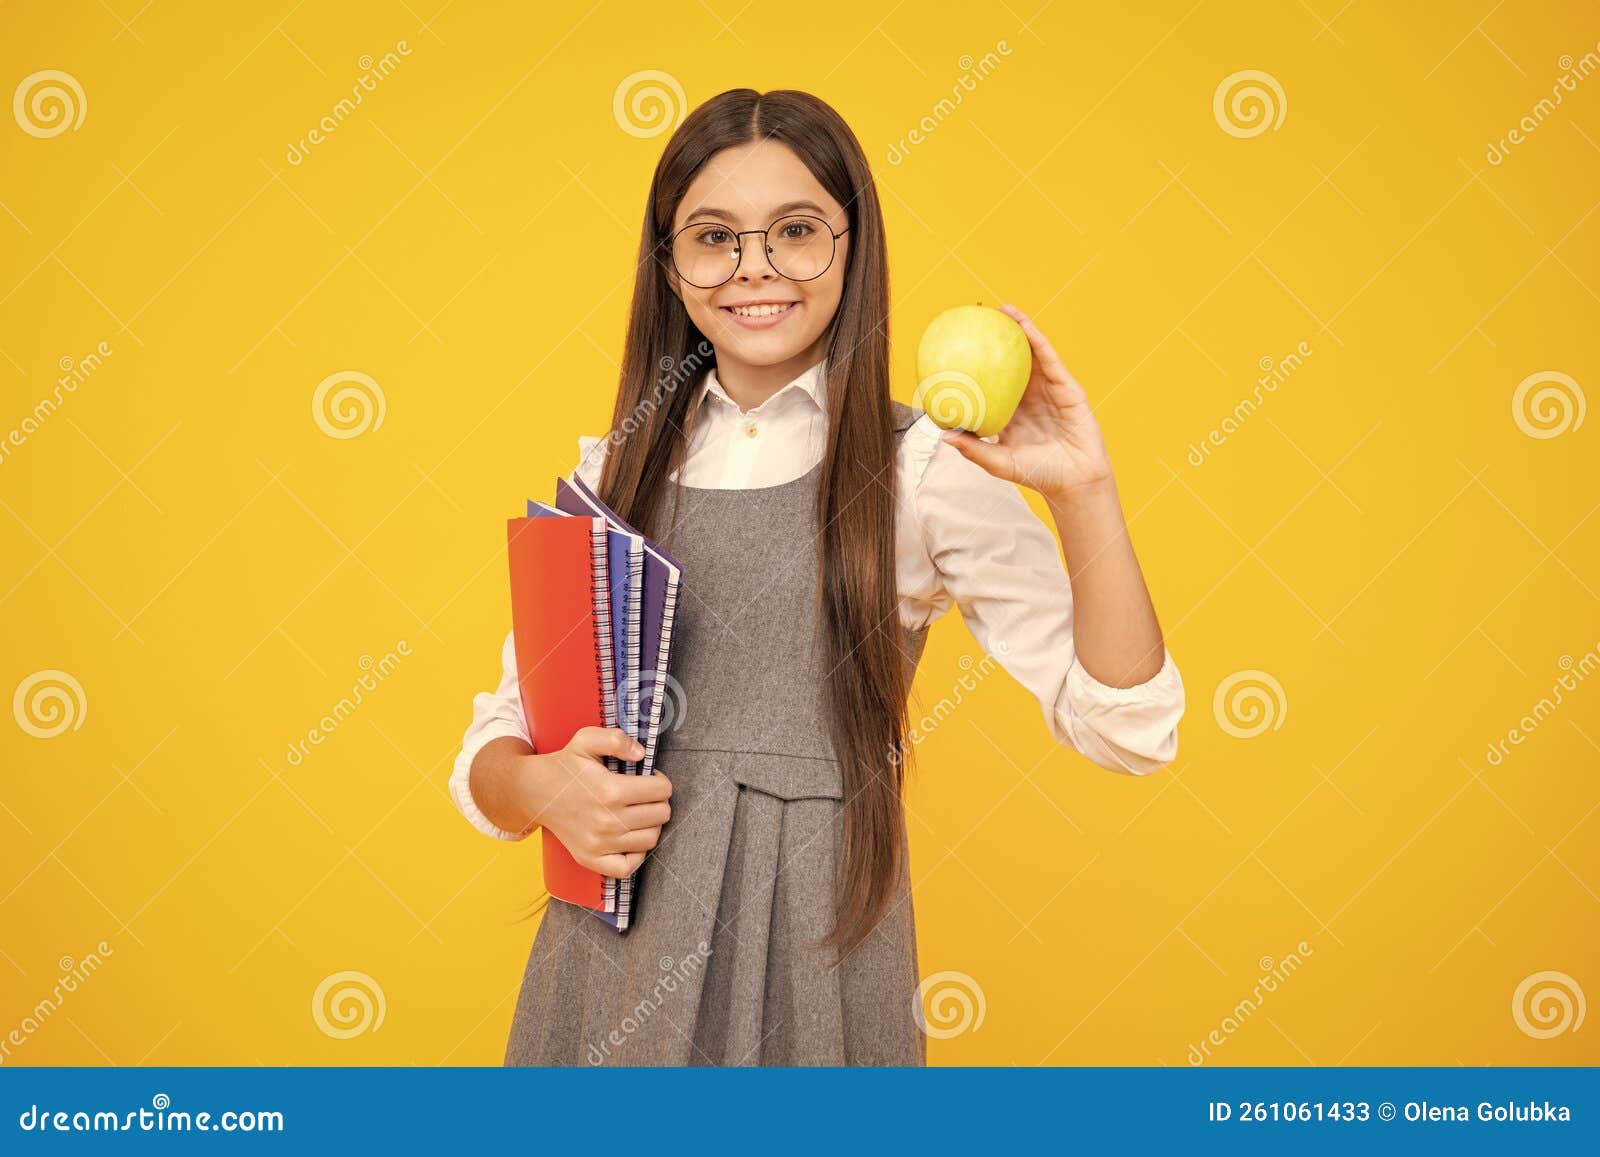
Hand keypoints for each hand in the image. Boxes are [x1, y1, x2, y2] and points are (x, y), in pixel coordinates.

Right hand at [520, 726, 671, 877]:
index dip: (660, 780)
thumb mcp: (586, 740)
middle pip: (661, 815)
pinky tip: (630, 837)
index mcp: (610, 791)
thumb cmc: (565, 766)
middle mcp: (607, 821)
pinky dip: (636, 854)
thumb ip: (616, 739)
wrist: (536, 792)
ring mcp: (599, 844)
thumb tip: (641, 754)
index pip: (662, 790)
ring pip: (651, 839)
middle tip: (645, 795)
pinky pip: (628, 867)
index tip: (650, 778)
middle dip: (658, 801)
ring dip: (651, 824)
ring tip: (638, 812)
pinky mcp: (590, 859)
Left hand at [938, 303, 1113, 500]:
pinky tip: (1023, 324)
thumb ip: (974, 449)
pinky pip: (1049, 358)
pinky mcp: (1067, 386)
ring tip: (1002, 309)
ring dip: (1018, 329)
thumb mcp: (1000, 462)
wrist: (1075, 482)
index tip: (958, 350)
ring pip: (1032, 354)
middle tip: (977, 319)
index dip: (978, 366)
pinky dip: (1036, 338)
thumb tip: (944, 435)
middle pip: (1011, 363)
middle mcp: (1029, 397)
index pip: (992, 383)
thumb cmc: (1039, 475)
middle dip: (997, 340)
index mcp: (1011, 413)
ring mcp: (1049, 390)